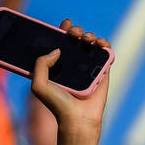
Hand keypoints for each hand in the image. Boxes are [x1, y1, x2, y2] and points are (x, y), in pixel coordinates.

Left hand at [31, 18, 110, 136]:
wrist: (77, 119)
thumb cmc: (57, 105)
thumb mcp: (38, 83)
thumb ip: (40, 63)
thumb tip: (57, 49)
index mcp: (58, 65)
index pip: (60, 41)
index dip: (63, 30)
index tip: (65, 24)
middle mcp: (73, 64)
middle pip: (76, 40)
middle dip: (76, 31)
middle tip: (74, 34)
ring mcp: (89, 68)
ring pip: (92, 44)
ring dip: (90, 36)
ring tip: (87, 39)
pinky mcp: (103, 73)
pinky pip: (106, 55)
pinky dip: (105, 45)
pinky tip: (101, 44)